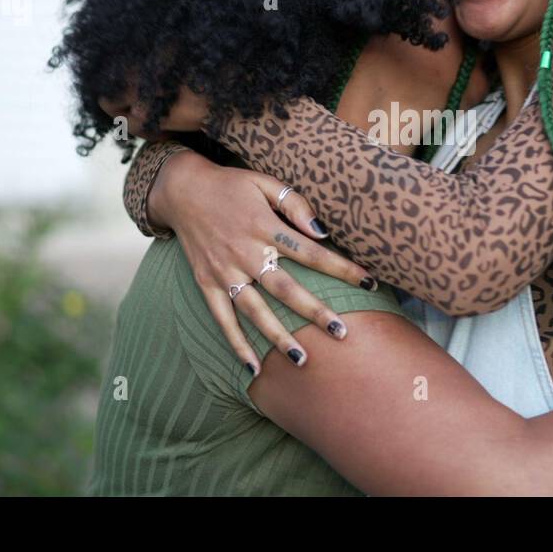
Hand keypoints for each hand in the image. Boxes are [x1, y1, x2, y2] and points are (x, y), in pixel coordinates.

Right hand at [151, 151, 377, 372]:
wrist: (182, 189)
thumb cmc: (231, 185)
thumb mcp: (264, 182)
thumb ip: (294, 203)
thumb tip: (322, 231)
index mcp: (264, 226)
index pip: (311, 252)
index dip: (342, 267)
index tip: (369, 282)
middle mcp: (245, 252)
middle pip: (285, 288)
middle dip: (314, 312)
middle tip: (341, 332)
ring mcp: (224, 271)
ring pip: (255, 310)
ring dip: (278, 337)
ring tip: (302, 360)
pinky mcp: (207, 283)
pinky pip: (222, 318)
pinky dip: (236, 344)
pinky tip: (253, 368)